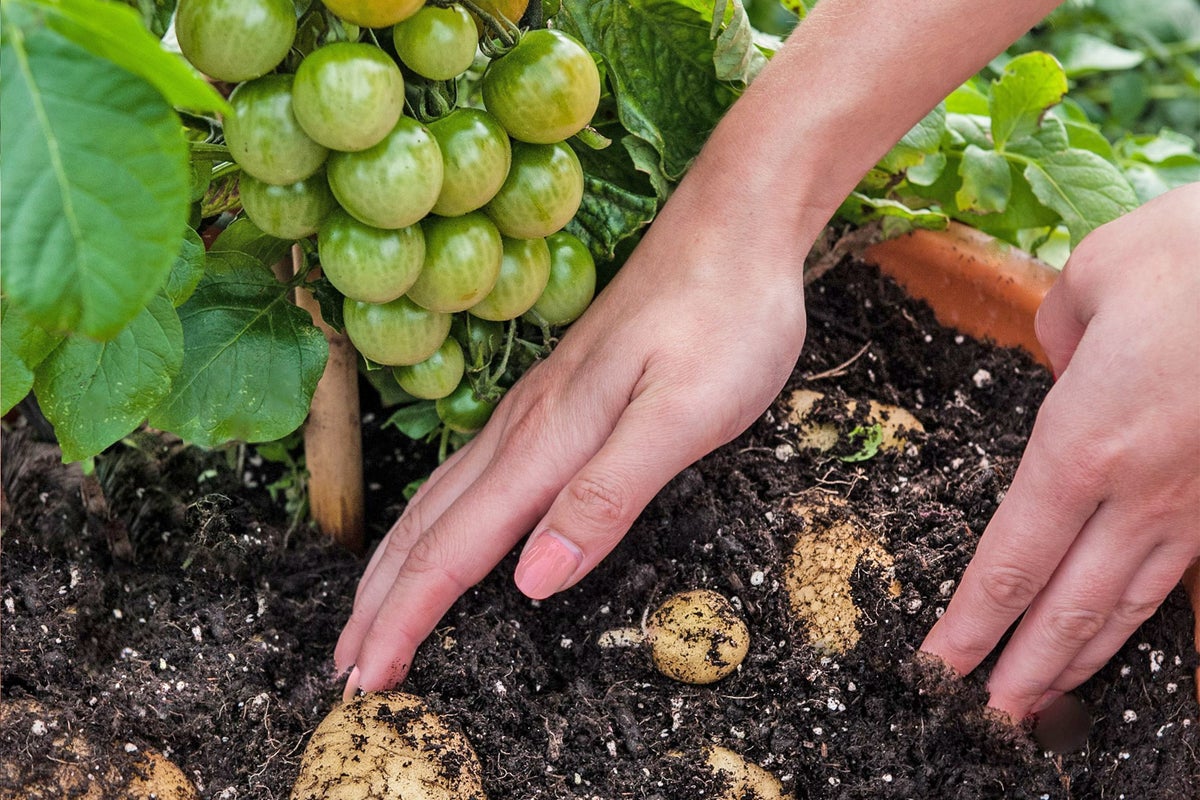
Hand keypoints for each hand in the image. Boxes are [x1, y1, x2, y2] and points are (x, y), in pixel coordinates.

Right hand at [334, 177, 811, 698]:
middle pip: (428, 528)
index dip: (405, 619)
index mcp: (547, 441)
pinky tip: (443, 528)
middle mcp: (524, 427)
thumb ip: (605, 498)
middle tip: (345, 668)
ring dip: (399, 563)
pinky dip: (438, 520)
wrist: (734, 227)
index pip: (454, 550)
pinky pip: (472, 473)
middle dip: (380, 602)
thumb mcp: (681, 417)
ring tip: (369, 613)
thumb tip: (532, 582)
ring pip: (442, 499)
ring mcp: (535, 409)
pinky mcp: (556, 398)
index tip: (366, 680)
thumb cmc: (722, 318)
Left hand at [921, 182, 1199, 719]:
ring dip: (1080, 656)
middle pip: (1069, 601)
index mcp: (1084, 444)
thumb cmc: (1191, 254)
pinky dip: (1139, 613)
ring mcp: (1194, 498)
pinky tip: (1120, 629)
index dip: (975, 621)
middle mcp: (1140, 489)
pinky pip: (1175, 571)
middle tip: (988, 717)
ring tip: (1043, 699)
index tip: (942, 665)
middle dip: (1023, 665)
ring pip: (1128, 600)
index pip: (1013, 558)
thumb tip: (1065, 366)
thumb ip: (1062, 338)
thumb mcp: (1091, 281)